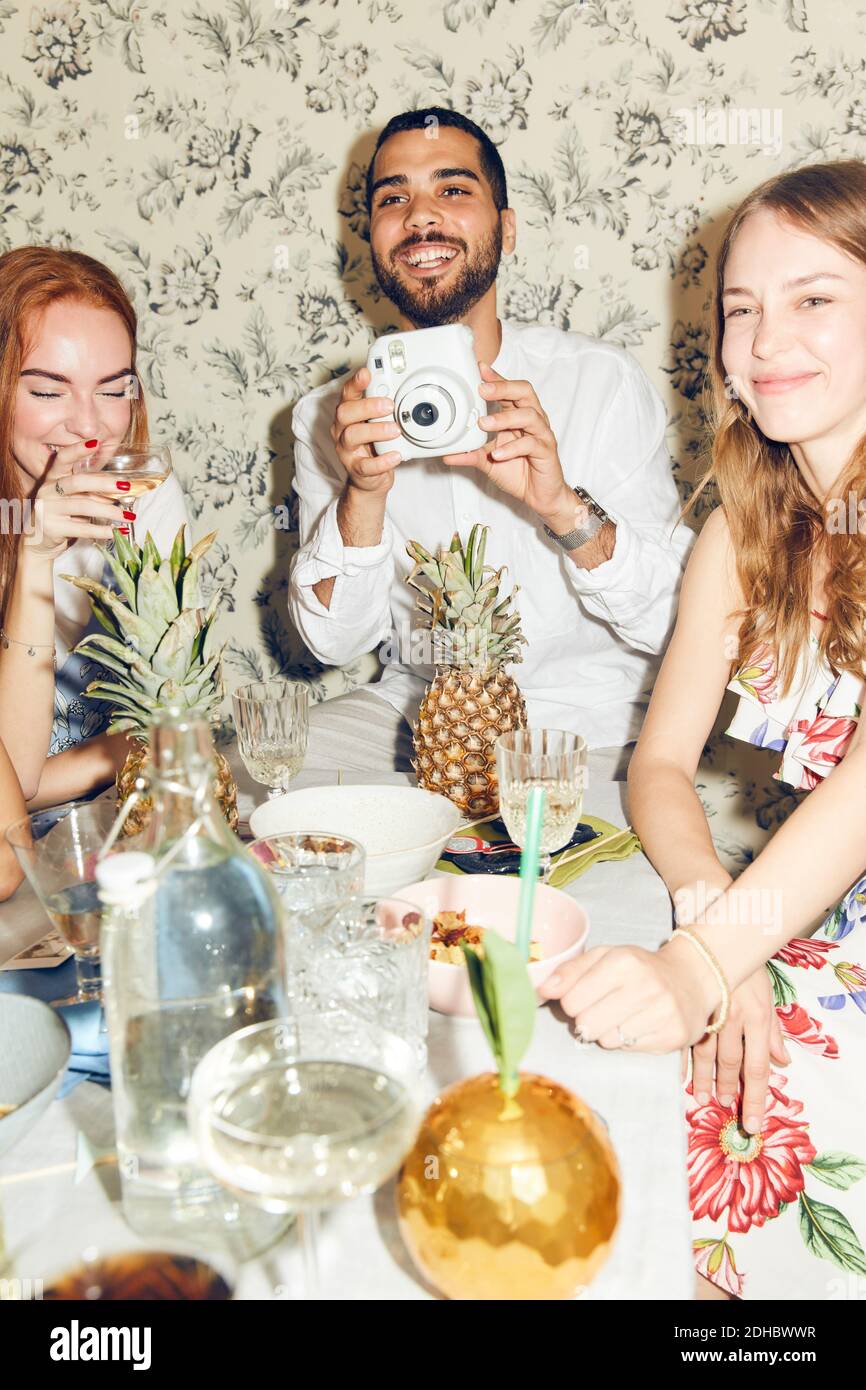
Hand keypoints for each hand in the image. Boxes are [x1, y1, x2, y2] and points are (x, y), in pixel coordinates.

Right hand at [23, 443, 131, 559]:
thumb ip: (92, 492)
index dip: (78, 450)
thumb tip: (121, 489)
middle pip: (77, 482)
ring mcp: (47, 509)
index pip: (63, 458)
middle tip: (126, 487)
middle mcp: (48, 490)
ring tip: (130, 516)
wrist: (38, 542)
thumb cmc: (61, 515)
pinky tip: (116, 532)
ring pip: (83, 506)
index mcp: (53, 478)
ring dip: (109, 511)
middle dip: (103, 483)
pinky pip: (82, 529)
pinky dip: (102, 531)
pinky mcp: (51, 528)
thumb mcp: (74, 499)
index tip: (96, 442)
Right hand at [330, 365, 402, 495]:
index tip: (366, 372)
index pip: (347, 394)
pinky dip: (382, 461)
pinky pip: (366, 466)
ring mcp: (346, 450)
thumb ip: (382, 407)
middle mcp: (342, 430)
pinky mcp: (355, 470)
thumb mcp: (377, 422)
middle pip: (344, 413)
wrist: (370, 479)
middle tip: (389, 405)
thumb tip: (398, 386)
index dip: (355, 383)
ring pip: (352, 436)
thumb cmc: (374, 445)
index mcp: (347, 414)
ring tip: (395, 430)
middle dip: (367, 406)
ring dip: (375, 430)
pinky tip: (396, 455)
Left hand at [442, 362, 572, 524]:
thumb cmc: (518, 472)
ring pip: (529, 415)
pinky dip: (513, 448)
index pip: (509, 391)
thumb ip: (470, 454)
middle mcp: (532, 421)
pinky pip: (531, 444)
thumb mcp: (488, 461)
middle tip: (483, 389)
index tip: (479, 368)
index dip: (496, 378)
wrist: (540, 496)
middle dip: (503, 387)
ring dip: (505, 418)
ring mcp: (541, 434)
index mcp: (518, 417)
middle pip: (524, 392)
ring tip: (485, 424)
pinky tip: (498, 453)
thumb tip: (447, 454)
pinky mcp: (546, 451)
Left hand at [539, 939, 720, 1052]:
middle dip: (587, 1019)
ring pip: (607, 1040)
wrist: (692, 979)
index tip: (584, 996)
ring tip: (622, 1016)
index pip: (571, 1000)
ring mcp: (663, 1012)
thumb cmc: (640, 968)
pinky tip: (639, 1024)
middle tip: (601, 1008)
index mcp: (623, 961)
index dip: (571, 1002)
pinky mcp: (674, 1035)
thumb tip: (542, 990)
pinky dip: (628, 1040)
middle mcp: (645, 986)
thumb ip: (570, 971)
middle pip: (586, 1024)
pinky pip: (629, 1050)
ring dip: (607, 1032)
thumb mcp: (604, 957)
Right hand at [690, 967, 789, 1134]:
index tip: (753, 1124)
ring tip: (702, 1098)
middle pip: (730, 1063)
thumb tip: (783, 1063)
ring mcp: (709, 1011)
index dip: (756, 1098)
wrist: (717, 938)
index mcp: (758, 1017)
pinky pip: (685, 1037)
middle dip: (728, 1088)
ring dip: (704, 1079)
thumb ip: (774, 1032)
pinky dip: (682, 1059)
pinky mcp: (689, 1005)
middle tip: (724, 1107)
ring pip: (705, 1053)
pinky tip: (680, 1075)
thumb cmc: (746, 968)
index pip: (758, 1067)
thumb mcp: (768, 996)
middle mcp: (734, 1017)